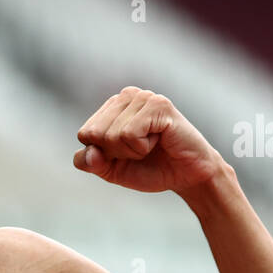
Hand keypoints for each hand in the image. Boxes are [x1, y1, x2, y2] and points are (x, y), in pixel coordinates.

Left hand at [74, 87, 224, 193]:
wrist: (187, 176)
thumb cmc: (150, 169)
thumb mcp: (111, 170)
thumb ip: (91, 163)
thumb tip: (87, 153)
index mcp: (111, 107)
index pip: (85, 134)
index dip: (103, 154)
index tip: (127, 154)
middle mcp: (125, 96)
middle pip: (95, 134)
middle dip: (116, 153)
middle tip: (141, 151)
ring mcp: (143, 97)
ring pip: (112, 135)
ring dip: (132, 151)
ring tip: (152, 145)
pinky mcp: (158, 104)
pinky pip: (130, 134)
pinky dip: (142, 147)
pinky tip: (159, 140)